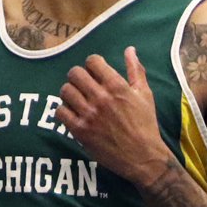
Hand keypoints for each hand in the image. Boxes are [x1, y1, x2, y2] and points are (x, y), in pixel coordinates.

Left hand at [56, 47, 169, 186]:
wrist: (142, 157)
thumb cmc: (145, 124)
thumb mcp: (145, 94)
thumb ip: (135, 70)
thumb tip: (129, 49)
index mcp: (116, 86)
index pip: (92, 61)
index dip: (92, 64)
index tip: (94, 71)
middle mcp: (101, 97)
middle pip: (75, 73)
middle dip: (78, 76)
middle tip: (83, 84)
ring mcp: (88, 114)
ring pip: (65, 91)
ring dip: (70, 92)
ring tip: (77, 99)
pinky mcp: (80, 131)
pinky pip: (60, 112)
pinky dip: (64, 110)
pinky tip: (72, 113)